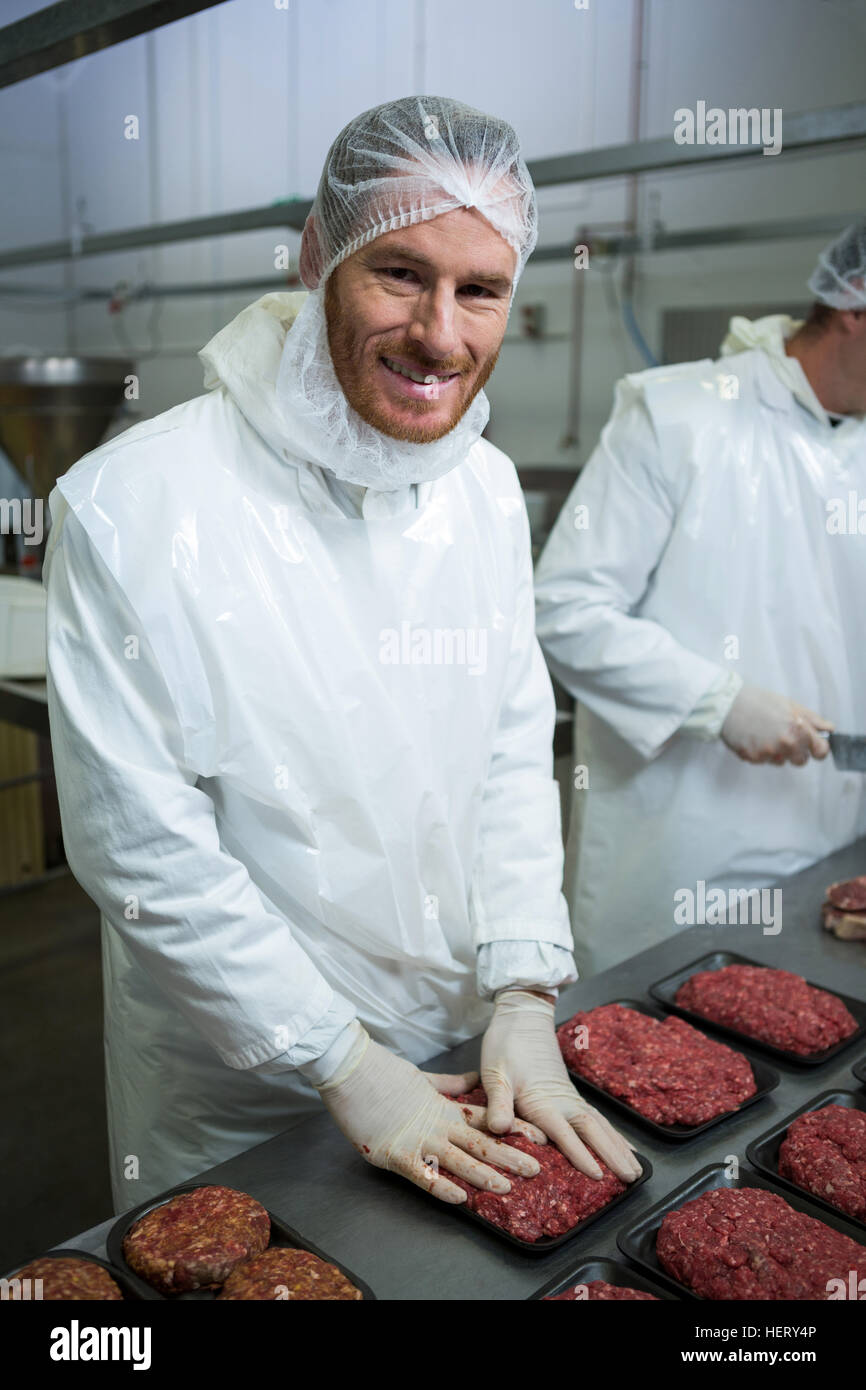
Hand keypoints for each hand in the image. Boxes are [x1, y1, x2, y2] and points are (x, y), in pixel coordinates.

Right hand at [314, 1026, 542, 1204]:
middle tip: (537, 1170)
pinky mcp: (394, 1153)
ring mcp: (417, 1140)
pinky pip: (422, 1174)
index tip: (540, 1138)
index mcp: (444, 1109)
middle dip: (509, 1157)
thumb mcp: (423, 1079)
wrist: (350, 1068)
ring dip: (483, 1174)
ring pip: (457, 1159)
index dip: (514, 1130)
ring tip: (507, 1187)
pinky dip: (441, 1187)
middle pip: (479, 1142)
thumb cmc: (382, 1074)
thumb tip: (473, 1081)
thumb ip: (451, 1086)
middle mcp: (436, 1125)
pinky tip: (460, 1198)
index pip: (487, 1120)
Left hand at [481, 989, 641, 1182]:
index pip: (564, 1132)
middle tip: (632, 1179)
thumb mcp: (494, 1073)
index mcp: (542, 1099)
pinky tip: (622, 1144)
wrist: (523, 1016)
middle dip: (613, 1155)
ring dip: (618, 1146)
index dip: (581, 1155)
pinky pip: (597, 1116)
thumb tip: (499, 1128)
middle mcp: (562, 1100)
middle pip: (593, 1130)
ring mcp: (570, 1096)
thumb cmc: (505, 1045)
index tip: (599, 1176)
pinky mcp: (571, 1093)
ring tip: (636, 1169)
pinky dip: (613, 1133)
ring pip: (600, 1124)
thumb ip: (498, 1102)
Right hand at [720, 684, 832, 765]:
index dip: (818, 749)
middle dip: (796, 752)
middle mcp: (785, 743)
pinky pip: (764, 761)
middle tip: (783, 736)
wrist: (728, 704)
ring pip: (781, 761)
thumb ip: (812, 719)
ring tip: (764, 734)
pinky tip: (754, 737)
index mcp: (798, 728)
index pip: (820, 751)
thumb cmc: (759, 701)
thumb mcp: (790, 705)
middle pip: (801, 761)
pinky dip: (761, 752)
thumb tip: (828, 729)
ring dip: (777, 752)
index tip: (815, 746)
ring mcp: (768, 752)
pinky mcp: (753, 758)